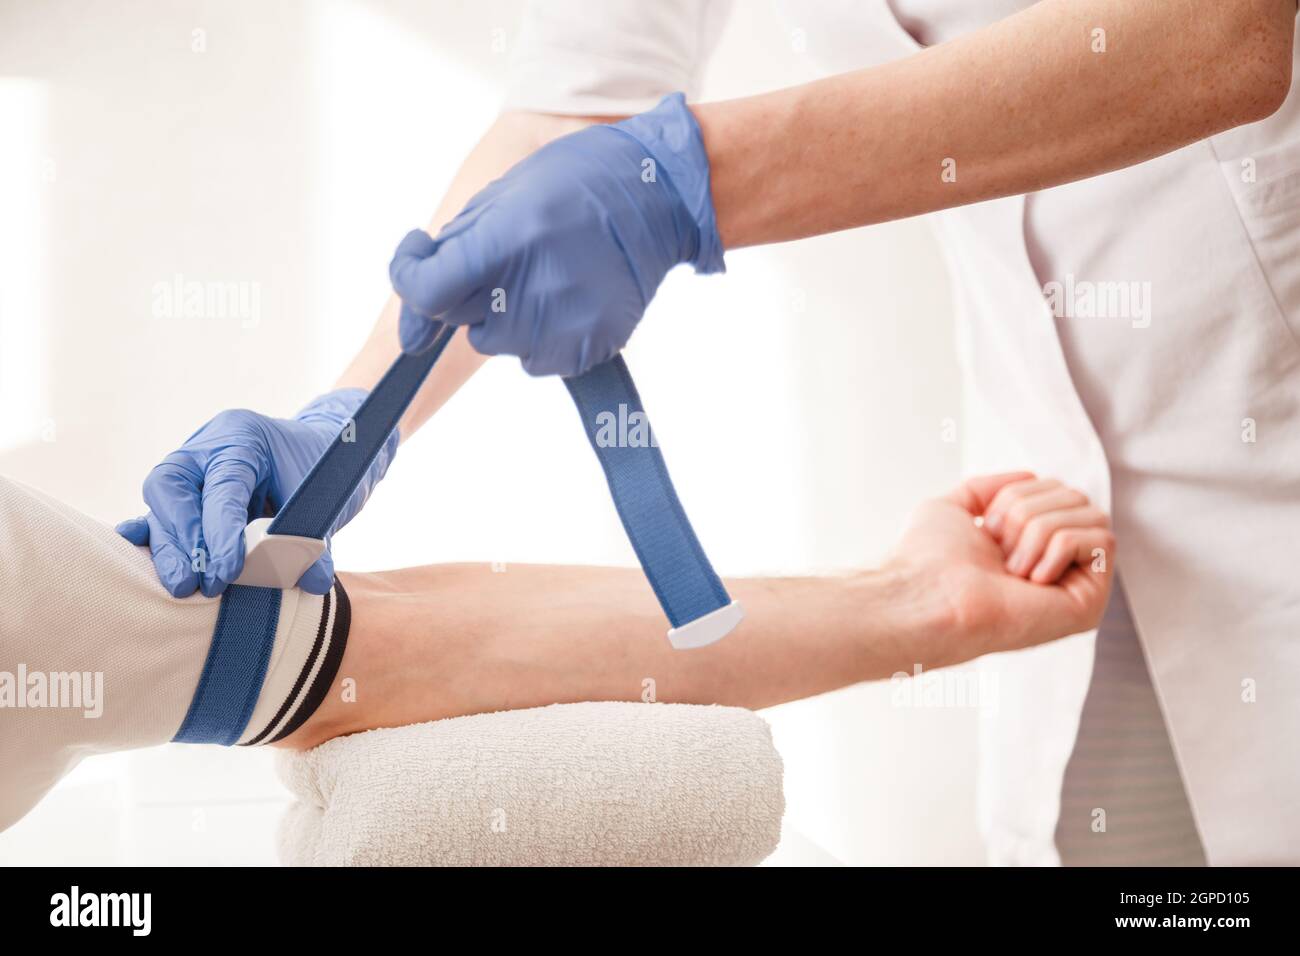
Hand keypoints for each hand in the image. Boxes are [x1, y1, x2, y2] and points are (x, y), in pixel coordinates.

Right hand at [116, 389, 395, 597]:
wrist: (322, 451)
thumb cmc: (320, 468)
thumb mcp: (324, 498)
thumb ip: (316, 539)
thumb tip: (311, 582)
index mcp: (243, 437)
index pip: (223, 485)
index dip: (220, 531)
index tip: (226, 573)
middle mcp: (207, 448)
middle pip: (171, 487)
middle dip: (181, 539)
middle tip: (195, 583)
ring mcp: (190, 467)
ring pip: (161, 503)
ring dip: (168, 548)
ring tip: (183, 587)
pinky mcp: (185, 491)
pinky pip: (159, 511)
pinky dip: (151, 534)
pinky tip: (137, 549)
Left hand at [389, 93, 724, 376]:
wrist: (654, 195)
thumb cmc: (572, 183)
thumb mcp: (500, 197)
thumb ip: (448, 255)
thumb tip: (410, 333)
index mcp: (506, 240)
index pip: (427, 292)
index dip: (410, 278)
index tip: (418, 259)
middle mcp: (533, 289)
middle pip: (463, 319)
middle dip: (471, 290)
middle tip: (515, 253)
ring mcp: (563, 326)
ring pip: (495, 341)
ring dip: (507, 314)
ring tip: (549, 272)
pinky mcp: (587, 349)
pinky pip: (533, 360)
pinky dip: (540, 335)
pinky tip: (567, 296)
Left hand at [886, 472, 1114, 664]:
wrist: (929, 596)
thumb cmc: (930, 558)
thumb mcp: (953, 506)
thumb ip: (989, 487)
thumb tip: (1032, 476)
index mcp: (1029, 543)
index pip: (1056, 488)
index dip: (1017, 496)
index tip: (988, 529)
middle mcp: (1057, 563)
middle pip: (1075, 496)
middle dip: (1027, 511)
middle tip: (1000, 550)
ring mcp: (1076, 584)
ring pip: (1092, 514)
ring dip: (1039, 530)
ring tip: (1012, 567)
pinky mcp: (1091, 602)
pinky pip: (1102, 541)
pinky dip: (1059, 549)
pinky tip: (1033, 580)